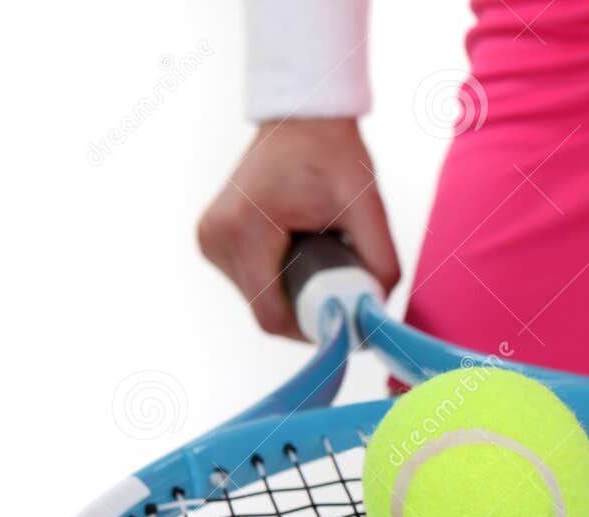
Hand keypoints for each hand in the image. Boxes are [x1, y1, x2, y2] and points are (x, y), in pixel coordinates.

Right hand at [198, 118, 400, 338]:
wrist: (301, 117)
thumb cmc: (333, 155)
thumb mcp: (366, 206)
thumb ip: (379, 262)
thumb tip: (376, 314)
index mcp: (244, 229)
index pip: (273, 315)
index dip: (311, 327)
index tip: (344, 320)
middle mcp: (216, 237)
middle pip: (266, 310)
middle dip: (306, 310)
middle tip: (341, 287)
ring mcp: (209, 238)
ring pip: (257, 299)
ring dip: (292, 296)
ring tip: (319, 262)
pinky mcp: (212, 239)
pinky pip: (249, 282)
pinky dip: (277, 281)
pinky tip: (298, 258)